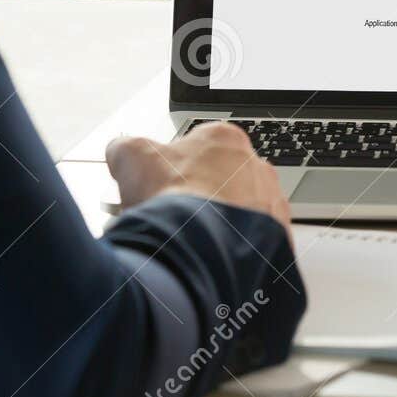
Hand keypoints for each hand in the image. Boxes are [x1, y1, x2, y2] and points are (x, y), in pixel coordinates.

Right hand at [107, 122, 291, 234]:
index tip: (156, 188)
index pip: (196, 149)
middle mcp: (255, 166)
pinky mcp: (276, 238)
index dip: (169, 170)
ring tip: (185, 242)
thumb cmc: (175, 199)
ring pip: (236, 211)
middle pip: (217, 180)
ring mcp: (269, 202)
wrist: (202, 249)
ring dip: (213, 224)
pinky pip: (251, 241)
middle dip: (193, 198)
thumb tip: (120, 150)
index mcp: (224, 139)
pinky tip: (208, 257)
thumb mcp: (132, 157)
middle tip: (167, 218)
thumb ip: (126, 147)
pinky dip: (230, 248)